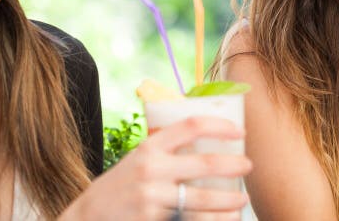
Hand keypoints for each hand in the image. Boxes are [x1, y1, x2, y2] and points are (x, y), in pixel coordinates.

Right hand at [60, 116, 251, 220]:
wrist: (89, 216)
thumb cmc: (121, 185)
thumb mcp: (138, 159)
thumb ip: (166, 151)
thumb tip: (208, 142)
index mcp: (150, 147)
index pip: (191, 126)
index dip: (220, 126)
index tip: (239, 131)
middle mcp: (152, 169)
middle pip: (205, 164)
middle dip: (234, 165)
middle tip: (248, 166)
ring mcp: (152, 197)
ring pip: (202, 200)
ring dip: (228, 202)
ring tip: (242, 202)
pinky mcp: (154, 220)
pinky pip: (190, 220)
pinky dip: (211, 220)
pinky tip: (225, 219)